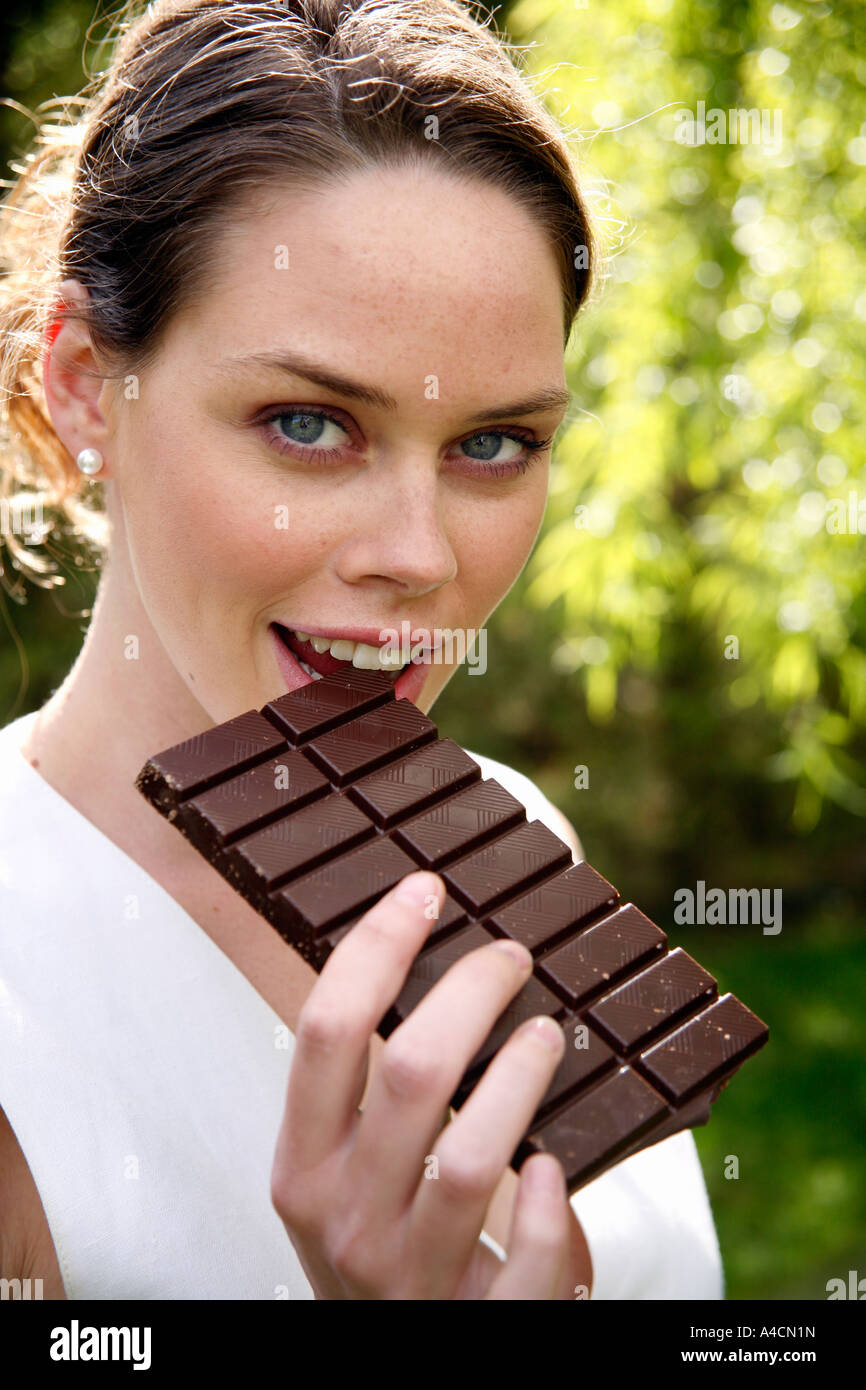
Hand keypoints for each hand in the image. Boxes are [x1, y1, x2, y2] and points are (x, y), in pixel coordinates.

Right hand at [271, 869, 584, 1298]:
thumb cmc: (372, 1244)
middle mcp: (345, 1220)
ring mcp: (410, 1278)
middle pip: (410, 1072)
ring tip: (547, 1034)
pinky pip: (527, 1258)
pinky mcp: (479, 1325)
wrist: (384, 1365)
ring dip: (521, 1077)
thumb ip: (362, 1097)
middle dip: (472, 991)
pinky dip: (548, 1204)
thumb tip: (425, 964)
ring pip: (473, 1157)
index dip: (377, 946)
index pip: (325, 1031)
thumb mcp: (338, 1175)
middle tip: (511, 958)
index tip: (425, 892)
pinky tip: (554, 1165)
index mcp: (301, 1168)